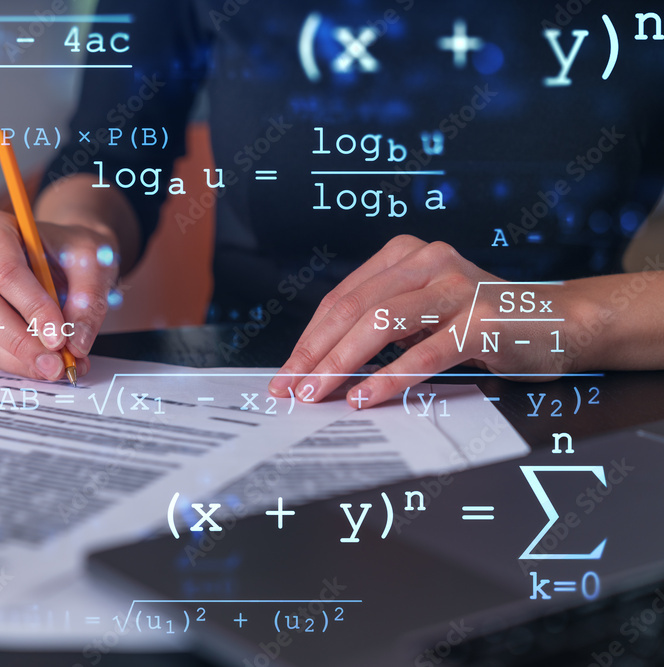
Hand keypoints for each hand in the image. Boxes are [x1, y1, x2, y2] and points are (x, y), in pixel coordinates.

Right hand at [0, 209, 118, 380]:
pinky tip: (50, 366)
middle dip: (23, 341)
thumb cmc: (73, 250)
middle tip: (58, 364)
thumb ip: (88, 298)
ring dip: (23, 360)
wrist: (66, 256)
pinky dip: (21, 365)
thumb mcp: (93, 259)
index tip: (59, 337)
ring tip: (62, 368)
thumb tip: (77, 342)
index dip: (32, 307)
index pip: (5, 271)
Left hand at [268, 235, 579, 407]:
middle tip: (289, 389)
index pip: (341, 299)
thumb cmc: (484, 324)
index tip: (286, 373)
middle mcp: (428, 262)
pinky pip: (424, 352)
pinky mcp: (480, 320)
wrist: (563, 321)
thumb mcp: (425, 315)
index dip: (308, 339)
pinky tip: (364, 398)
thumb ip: (383, 326)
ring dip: (340, 364)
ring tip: (317, 395)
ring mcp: (455, 287)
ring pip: (380, 324)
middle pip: (352, 309)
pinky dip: (389, 378)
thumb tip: (324, 364)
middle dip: (314, 354)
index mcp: (406, 256)